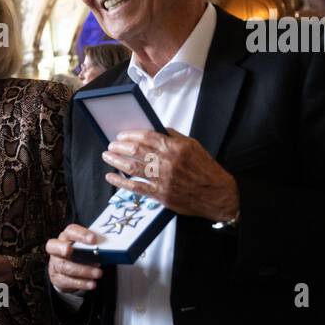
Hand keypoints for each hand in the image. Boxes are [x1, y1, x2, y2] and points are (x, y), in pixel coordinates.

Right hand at [46, 225, 104, 293]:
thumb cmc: (80, 254)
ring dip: (82, 270)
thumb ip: (94, 246)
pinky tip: (91, 284)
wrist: (68, 271)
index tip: (93, 239)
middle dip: (62, 248)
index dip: (80, 234)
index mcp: (66, 237)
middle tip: (69, 250)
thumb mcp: (86, 248)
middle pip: (53, 246)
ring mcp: (55, 264)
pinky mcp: (57, 278)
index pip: (70, 231)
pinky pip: (67, 281)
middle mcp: (57, 249)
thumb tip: (108, 249)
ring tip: (98, 273)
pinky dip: (81, 283)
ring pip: (64, 266)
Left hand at [102, 129, 238, 222]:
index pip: (147, 137)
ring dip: (116, 161)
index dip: (131, 134)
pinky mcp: (160, 194)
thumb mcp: (194, 146)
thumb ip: (174, 137)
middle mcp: (168, 162)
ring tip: (107, 156)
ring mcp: (163, 179)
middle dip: (120, 147)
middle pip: (137, 151)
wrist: (217, 195)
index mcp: (176, 148)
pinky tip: (111, 177)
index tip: (121, 135)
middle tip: (111, 145)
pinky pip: (136, 187)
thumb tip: (155, 129)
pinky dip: (121, 182)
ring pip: (133, 168)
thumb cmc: (205, 169)